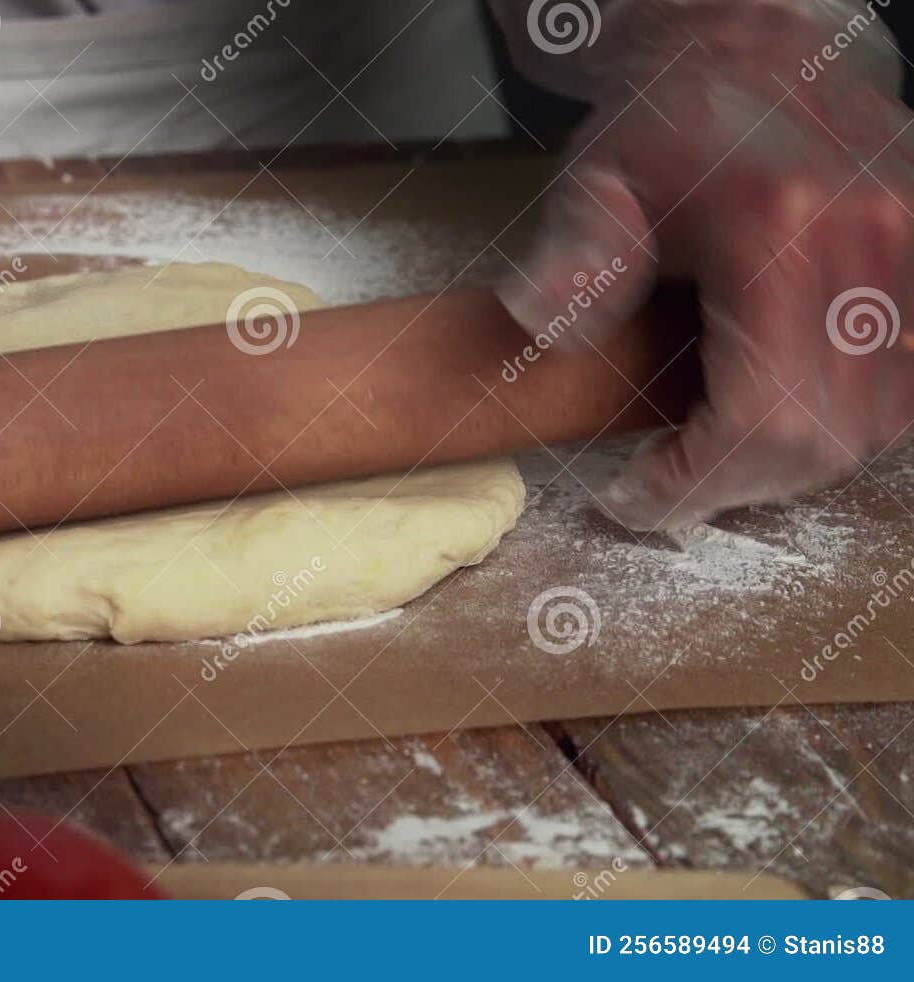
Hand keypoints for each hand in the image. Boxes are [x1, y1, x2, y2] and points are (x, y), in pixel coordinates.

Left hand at [496, 0, 913, 529]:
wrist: (744, 48)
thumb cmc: (662, 118)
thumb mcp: (595, 180)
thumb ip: (575, 256)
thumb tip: (540, 320)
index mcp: (783, 230)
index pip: (761, 417)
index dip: (694, 484)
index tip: (630, 499)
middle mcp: (872, 245)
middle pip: (823, 438)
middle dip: (733, 487)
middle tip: (662, 489)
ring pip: (875, 425)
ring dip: (788, 464)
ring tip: (709, 455)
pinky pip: (905, 387)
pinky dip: (840, 425)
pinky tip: (772, 415)